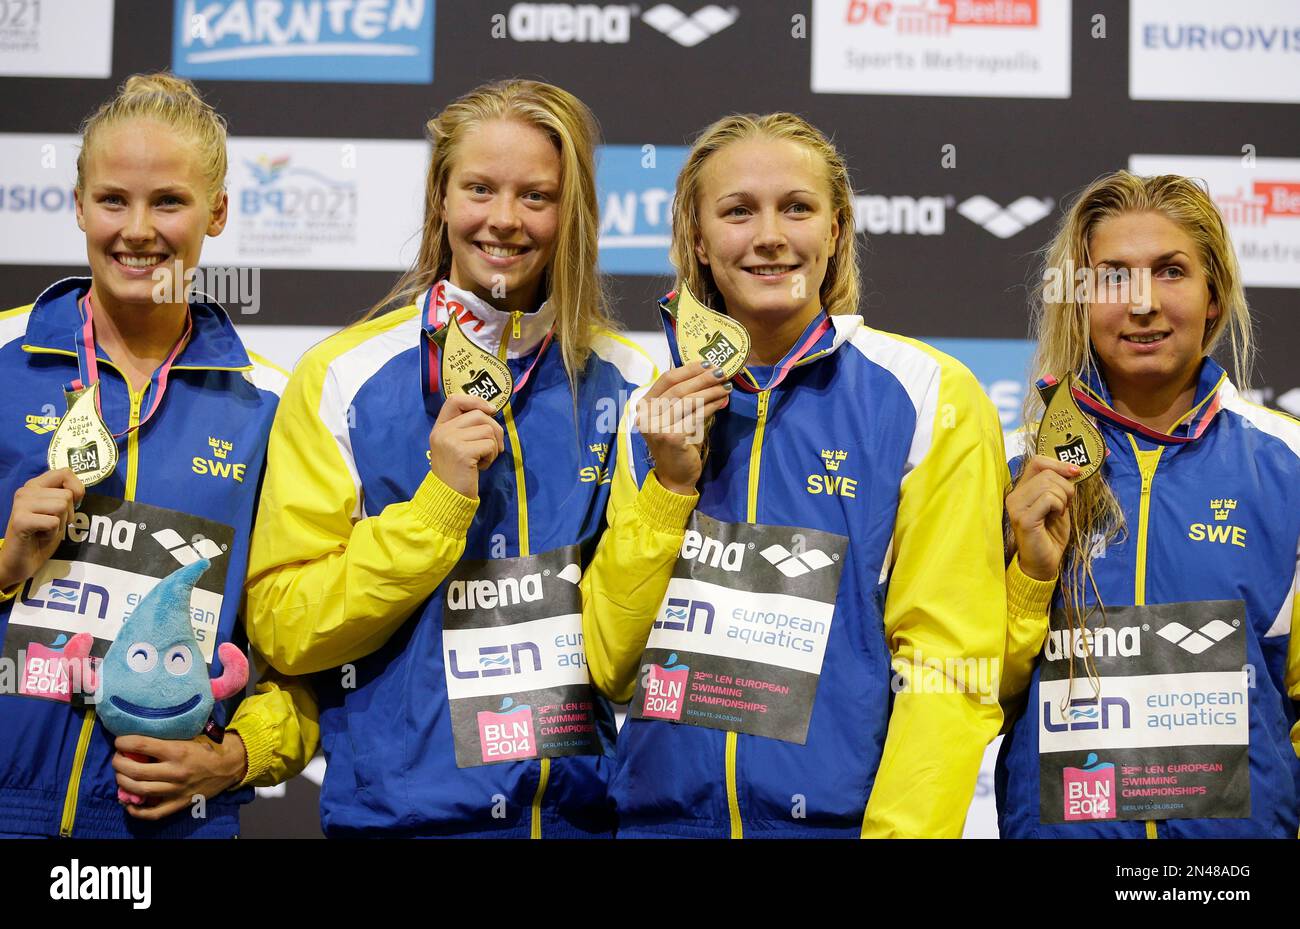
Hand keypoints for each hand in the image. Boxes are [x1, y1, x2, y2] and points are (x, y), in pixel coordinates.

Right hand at [0, 469, 85, 588]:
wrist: (19, 562)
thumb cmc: (41, 537)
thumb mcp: (57, 513)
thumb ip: (65, 496)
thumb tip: (80, 489)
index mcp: (35, 485)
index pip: (65, 472)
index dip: (77, 489)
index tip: (71, 505)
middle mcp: (25, 491)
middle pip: (67, 495)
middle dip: (68, 514)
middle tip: (52, 525)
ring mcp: (21, 504)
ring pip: (61, 506)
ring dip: (59, 524)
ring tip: (44, 530)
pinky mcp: (20, 520)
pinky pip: (53, 522)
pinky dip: (52, 533)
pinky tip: (39, 537)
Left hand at [111, 732, 247, 820]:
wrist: (230, 765)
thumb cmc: (208, 747)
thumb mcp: (190, 735)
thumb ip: (167, 738)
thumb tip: (141, 738)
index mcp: (178, 751)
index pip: (142, 745)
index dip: (124, 742)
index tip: (119, 741)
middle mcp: (175, 772)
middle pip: (135, 771)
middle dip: (119, 763)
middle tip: (117, 758)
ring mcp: (176, 790)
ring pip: (139, 791)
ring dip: (122, 783)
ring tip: (120, 775)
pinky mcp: (179, 804)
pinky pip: (152, 813)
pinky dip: (135, 810)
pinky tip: (128, 802)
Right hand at [427, 394, 504, 498]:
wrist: (447, 497)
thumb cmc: (457, 472)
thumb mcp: (455, 445)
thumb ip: (466, 428)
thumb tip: (490, 411)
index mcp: (440, 427)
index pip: (454, 400)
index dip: (475, 400)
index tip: (490, 410)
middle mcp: (443, 431)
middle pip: (479, 415)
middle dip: (494, 430)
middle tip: (492, 448)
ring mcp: (451, 441)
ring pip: (488, 430)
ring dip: (493, 446)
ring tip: (483, 459)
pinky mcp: (462, 452)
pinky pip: (490, 445)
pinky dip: (491, 457)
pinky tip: (481, 467)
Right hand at [636, 361, 732, 495]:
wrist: (675, 476)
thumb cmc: (678, 444)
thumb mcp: (677, 417)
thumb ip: (687, 398)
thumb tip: (713, 377)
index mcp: (645, 406)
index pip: (666, 379)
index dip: (688, 369)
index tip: (707, 363)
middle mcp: (646, 416)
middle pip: (679, 389)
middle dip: (703, 378)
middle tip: (722, 372)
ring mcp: (657, 427)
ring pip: (688, 401)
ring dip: (710, 391)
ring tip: (726, 386)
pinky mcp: (671, 437)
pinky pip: (695, 416)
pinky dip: (711, 407)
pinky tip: (722, 402)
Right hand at [1005, 455, 1078, 581]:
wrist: (1044, 562)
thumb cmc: (1051, 534)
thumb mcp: (1059, 504)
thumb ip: (1060, 487)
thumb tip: (1073, 469)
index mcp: (1021, 489)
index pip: (1036, 461)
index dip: (1058, 463)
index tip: (1075, 472)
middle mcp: (1015, 495)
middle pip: (1047, 473)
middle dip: (1066, 487)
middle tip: (1066, 504)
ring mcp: (1017, 506)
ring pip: (1049, 485)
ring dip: (1064, 498)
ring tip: (1060, 512)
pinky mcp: (1024, 518)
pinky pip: (1049, 499)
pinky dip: (1060, 506)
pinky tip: (1056, 517)